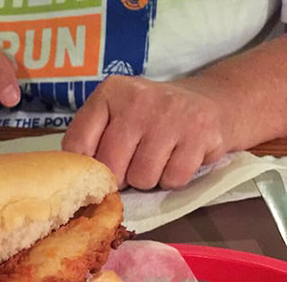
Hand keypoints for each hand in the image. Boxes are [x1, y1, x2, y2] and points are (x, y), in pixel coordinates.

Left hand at [63, 74, 231, 189]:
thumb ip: (91, 141)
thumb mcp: (116, 117)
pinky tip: (179, 157)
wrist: (212, 102)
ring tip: (160, 157)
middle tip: (136, 161)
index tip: (100, 169)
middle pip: (112, 169)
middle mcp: (138, 98)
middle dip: (123, 177)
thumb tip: (76, 182)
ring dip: (150, 179)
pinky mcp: (200, 132)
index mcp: (110, 92)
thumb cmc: (152, 119)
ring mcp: (171, 114)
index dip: (89, 170)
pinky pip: (173, 180)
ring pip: (143, 179)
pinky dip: (175, 179)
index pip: (78, 147)